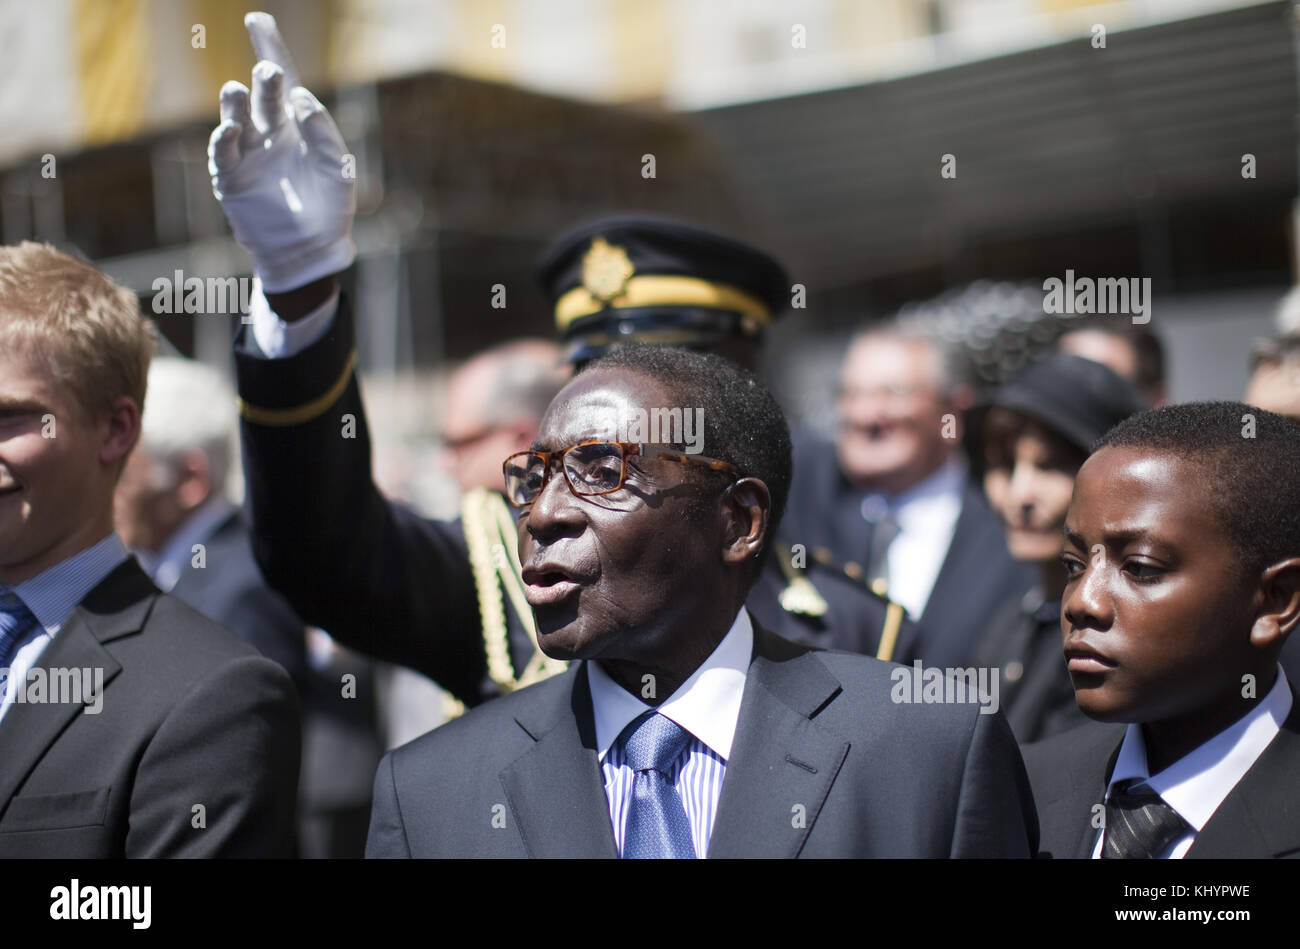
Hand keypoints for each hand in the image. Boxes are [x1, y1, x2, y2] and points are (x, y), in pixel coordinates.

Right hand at [207, 12, 355, 292]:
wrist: (312, 250)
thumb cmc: (329, 208)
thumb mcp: (339, 169)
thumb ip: (324, 133)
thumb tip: (302, 97)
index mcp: (295, 126)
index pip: (282, 82)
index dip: (270, 49)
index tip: (258, 20)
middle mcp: (268, 134)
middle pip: (261, 97)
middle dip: (263, 80)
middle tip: (269, 70)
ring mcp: (247, 155)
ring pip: (236, 118)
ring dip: (236, 103)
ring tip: (237, 91)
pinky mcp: (232, 179)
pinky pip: (223, 154)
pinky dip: (223, 139)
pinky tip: (230, 129)